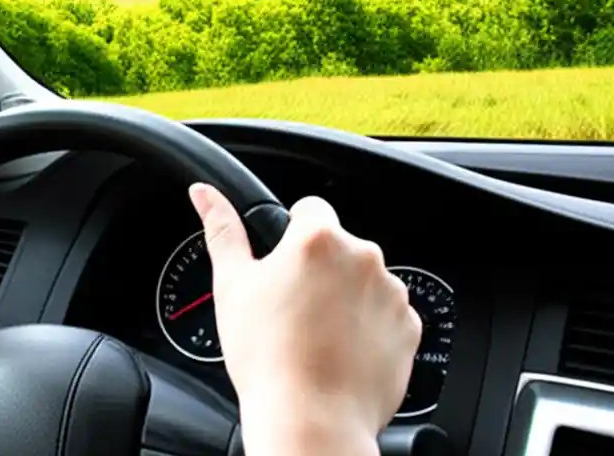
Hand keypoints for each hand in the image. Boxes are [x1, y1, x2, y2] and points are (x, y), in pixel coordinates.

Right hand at [187, 184, 420, 455]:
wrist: (312, 420)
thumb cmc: (268, 358)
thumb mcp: (231, 286)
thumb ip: (223, 230)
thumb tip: (204, 194)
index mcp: (318, 238)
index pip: (310, 210)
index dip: (292, 236)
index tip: (284, 266)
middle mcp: (363, 257)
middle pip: (339, 248)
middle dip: (320, 270)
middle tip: (293, 309)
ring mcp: (392, 293)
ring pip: (364, 282)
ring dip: (346, 298)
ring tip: (317, 336)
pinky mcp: (409, 327)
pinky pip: (387, 316)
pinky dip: (369, 328)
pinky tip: (341, 352)